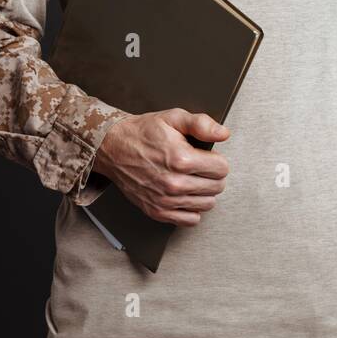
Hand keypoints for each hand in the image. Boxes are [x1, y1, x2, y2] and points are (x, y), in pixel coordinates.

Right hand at [91, 108, 229, 226]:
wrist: (114, 147)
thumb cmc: (143, 132)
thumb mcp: (174, 118)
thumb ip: (202, 124)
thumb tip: (223, 134)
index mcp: (181, 159)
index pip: (222, 169)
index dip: (217, 160)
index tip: (207, 156)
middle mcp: (174, 183)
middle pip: (217, 187)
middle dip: (213, 175)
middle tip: (200, 166)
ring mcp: (165, 200)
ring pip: (207, 204)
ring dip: (204, 192)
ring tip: (193, 179)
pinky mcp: (158, 211)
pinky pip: (191, 220)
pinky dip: (192, 208)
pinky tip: (186, 194)